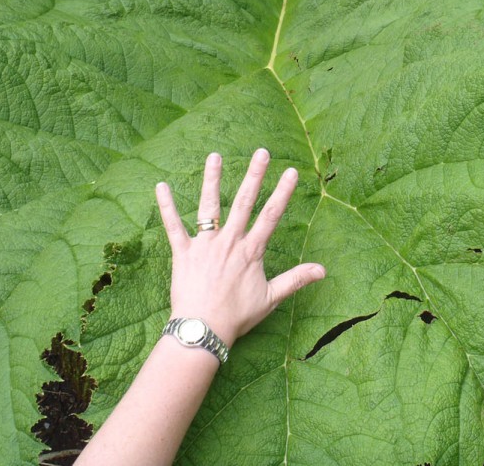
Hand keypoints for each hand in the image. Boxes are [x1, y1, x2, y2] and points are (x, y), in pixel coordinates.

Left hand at [156, 149, 325, 350]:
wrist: (202, 331)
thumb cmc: (237, 316)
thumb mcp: (271, 298)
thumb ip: (296, 279)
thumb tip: (322, 270)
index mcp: (251, 251)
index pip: (271, 215)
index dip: (283, 193)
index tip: (291, 172)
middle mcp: (229, 242)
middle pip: (244, 202)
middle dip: (254, 175)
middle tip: (262, 152)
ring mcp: (205, 245)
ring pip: (209, 206)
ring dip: (212, 180)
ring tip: (215, 156)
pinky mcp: (182, 253)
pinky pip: (173, 226)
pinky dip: (166, 206)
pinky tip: (160, 186)